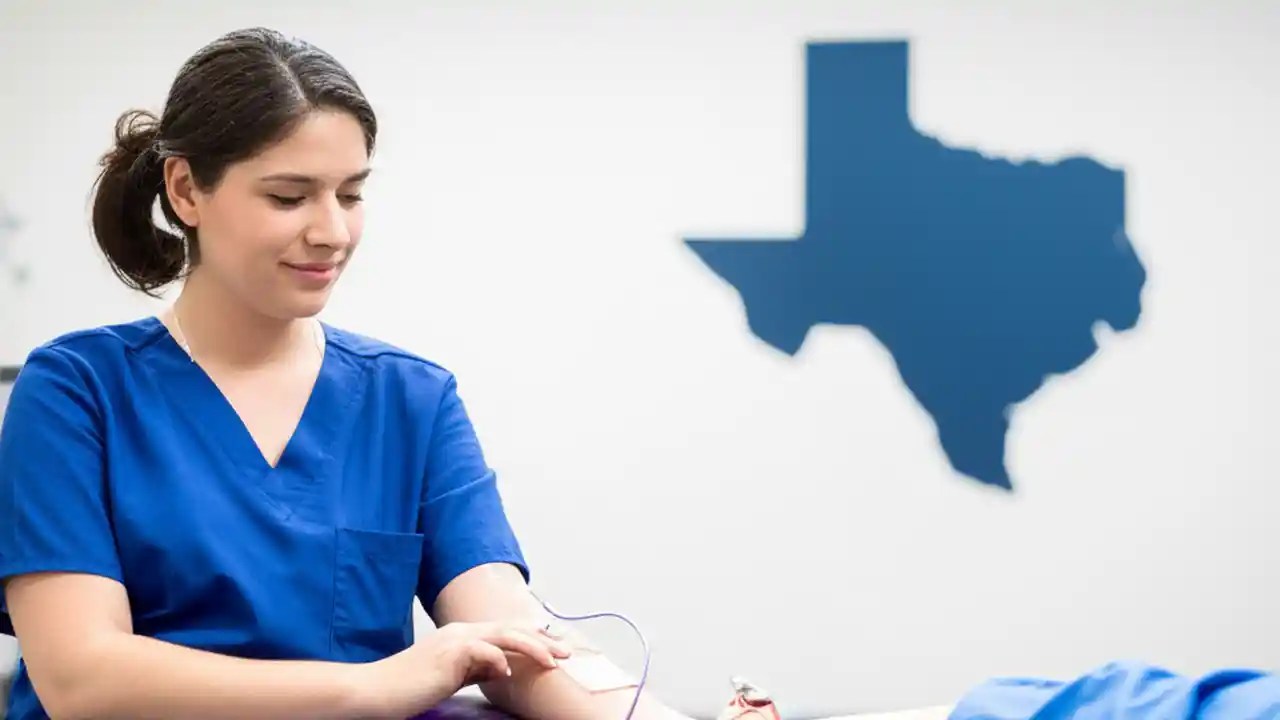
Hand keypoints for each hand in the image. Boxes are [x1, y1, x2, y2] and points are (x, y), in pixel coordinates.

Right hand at [352, 621, 571, 718]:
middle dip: (543, 640)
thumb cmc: (412, 687)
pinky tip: (507, 672)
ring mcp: (454, 640)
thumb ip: (475, 668)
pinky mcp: (448, 654)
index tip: (557, 648)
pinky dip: (498, 660)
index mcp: (464, 635)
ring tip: (551, 661)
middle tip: (567, 652)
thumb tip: (501, 668)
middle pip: (511, 629)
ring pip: (503, 635)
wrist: (378, 691)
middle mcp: (462, 632)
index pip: (507, 631)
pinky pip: (481, 652)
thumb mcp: (452, 675)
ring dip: (531, 647)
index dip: (534, 637)